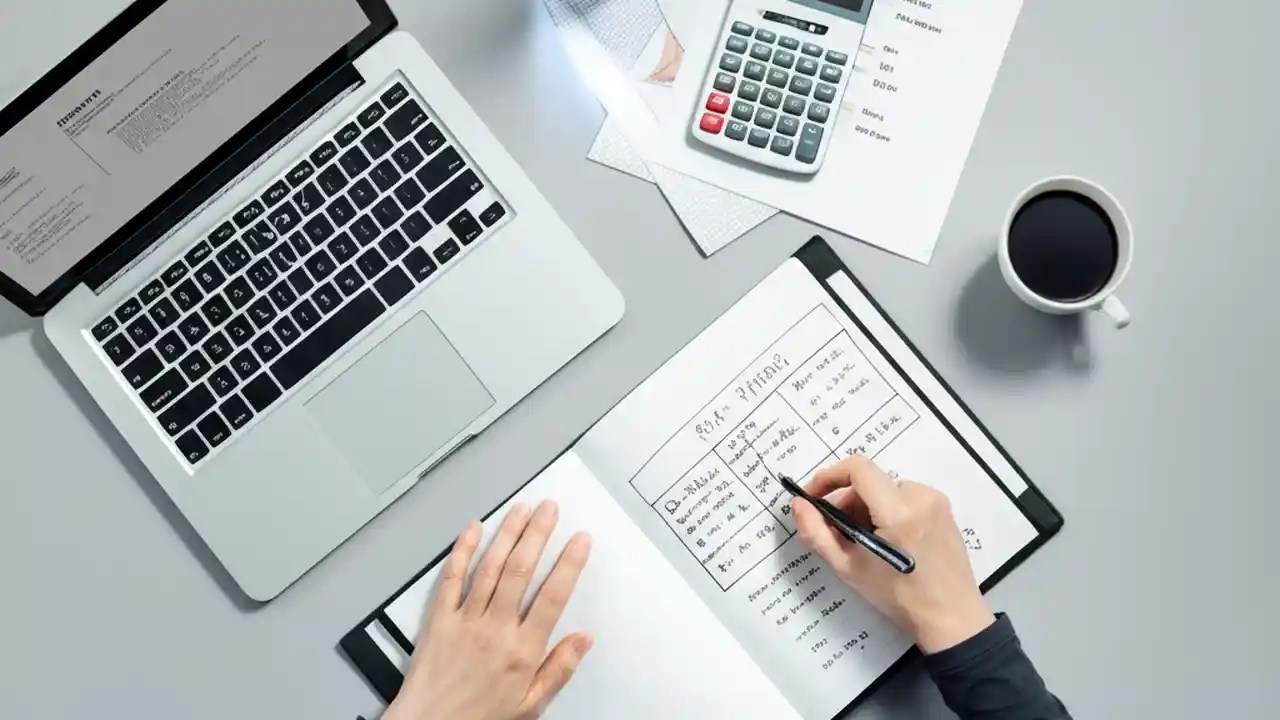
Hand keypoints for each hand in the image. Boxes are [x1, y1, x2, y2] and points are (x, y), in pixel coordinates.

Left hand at [386, 501, 593, 719]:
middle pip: (521, 571)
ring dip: (507, 534)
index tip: (580, 540)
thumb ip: (559, 669)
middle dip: (538, 534)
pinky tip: (474, 529)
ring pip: (490, 568)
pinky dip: (463, 551)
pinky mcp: (440, 618)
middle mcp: (495, 629)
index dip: (569, 564)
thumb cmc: (479, 718)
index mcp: (522, 651)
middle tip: (550, 509)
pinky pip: (452, 578)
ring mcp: (466, 620)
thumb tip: (583, 639)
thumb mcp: (530, 705)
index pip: (552, 597)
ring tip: (522, 509)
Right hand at [791, 457, 993, 653]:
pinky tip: (887, 541)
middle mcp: (920, 496)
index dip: (829, 476)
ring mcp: (936, 500)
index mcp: (898, 510)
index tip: (814, 497)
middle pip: (869, 482)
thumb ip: (817, 533)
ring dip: (867, 508)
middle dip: (846, 501)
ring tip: (864, 542)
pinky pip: (905, 498)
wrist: (950, 617)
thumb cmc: (898, 597)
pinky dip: (888, 511)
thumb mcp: (848, 568)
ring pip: (885, 490)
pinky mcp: (944, 508)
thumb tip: (799, 504)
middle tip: (836, 533)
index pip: (857, 468)